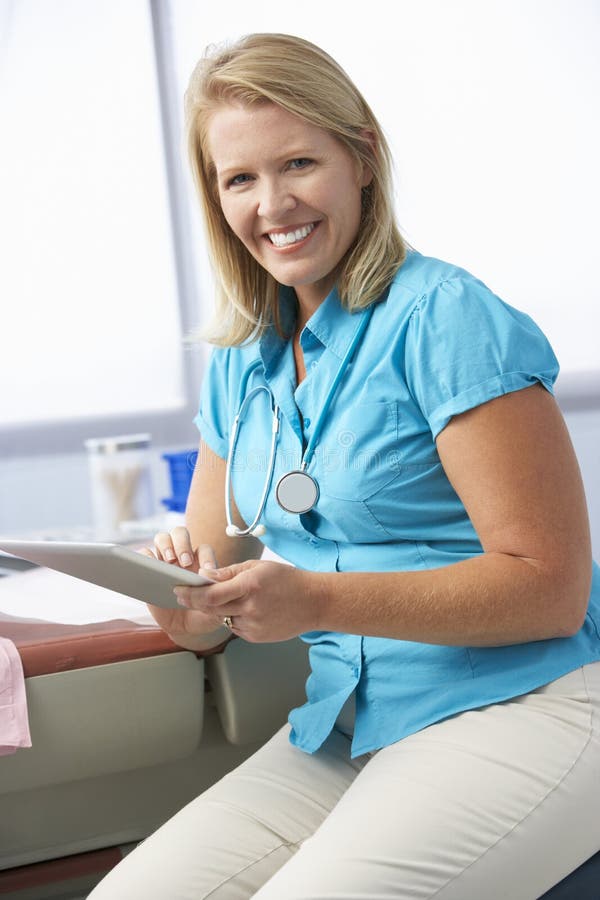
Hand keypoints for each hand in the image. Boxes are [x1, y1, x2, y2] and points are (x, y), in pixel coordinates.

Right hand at [137, 526, 228, 651]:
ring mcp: (163, 561)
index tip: (206, 571)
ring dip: (165, 546)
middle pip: (180, 534)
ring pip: (162, 538)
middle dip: (182, 544)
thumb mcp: (215, 609)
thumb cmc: (202, 614)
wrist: (184, 628)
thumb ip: (218, 598)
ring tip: (169, 562)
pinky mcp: (148, 568)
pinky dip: (145, 556)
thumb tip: (214, 585)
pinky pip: (143, 554)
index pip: (204, 550)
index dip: (205, 557)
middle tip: (184, 563)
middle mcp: (182, 557)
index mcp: (201, 562)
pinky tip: (149, 567)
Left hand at [173, 559, 322, 642]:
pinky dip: (234, 618)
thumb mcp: (257, 567)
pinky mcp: (256, 637)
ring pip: (223, 619)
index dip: (191, 593)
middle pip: (211, 609)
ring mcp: (253, 625)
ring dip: (218, 610)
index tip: (178, 590)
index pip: (210, 594)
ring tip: (232, 598)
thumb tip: (205, 575)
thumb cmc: (287, 580)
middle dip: (195, 602)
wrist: (314, 603)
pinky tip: (248, 610)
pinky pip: (235, 627)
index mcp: (249, 586)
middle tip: (184, 595)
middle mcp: (250, 608)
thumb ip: (229, 572)